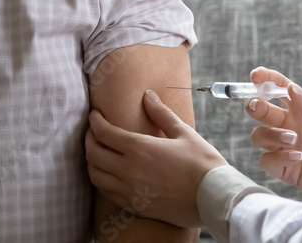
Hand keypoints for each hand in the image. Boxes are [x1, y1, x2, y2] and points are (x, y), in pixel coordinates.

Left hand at [86, 89, 227, 227]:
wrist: (213, 197)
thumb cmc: (201, 163)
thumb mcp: (183, 132)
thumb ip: (161, 113)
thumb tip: (148, 95)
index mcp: (140, 148)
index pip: (103, 132)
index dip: (95, 121)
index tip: (95, 114)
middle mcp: (129, 170)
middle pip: (93, 153)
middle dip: (89, 138)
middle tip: (93, 130)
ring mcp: (129, 190)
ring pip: (95, 175)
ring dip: (92, 161)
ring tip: (98, 151)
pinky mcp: (134, 205)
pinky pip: (106, 193)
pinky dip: (101, 180)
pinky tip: (108, 174)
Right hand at [245, 66, 301, 198]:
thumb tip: (291, 89)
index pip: (278, 88)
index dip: (264, 79)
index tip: (255, 77)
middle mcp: (292, 124)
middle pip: (261, 110)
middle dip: (255, 105)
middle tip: (259, 107)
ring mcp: (287, 147)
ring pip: (259, 135)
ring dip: (270, 134)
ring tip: (294, 139)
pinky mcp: (287, 169)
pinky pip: (266, 160)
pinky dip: (277, 157)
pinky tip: (298, 157)